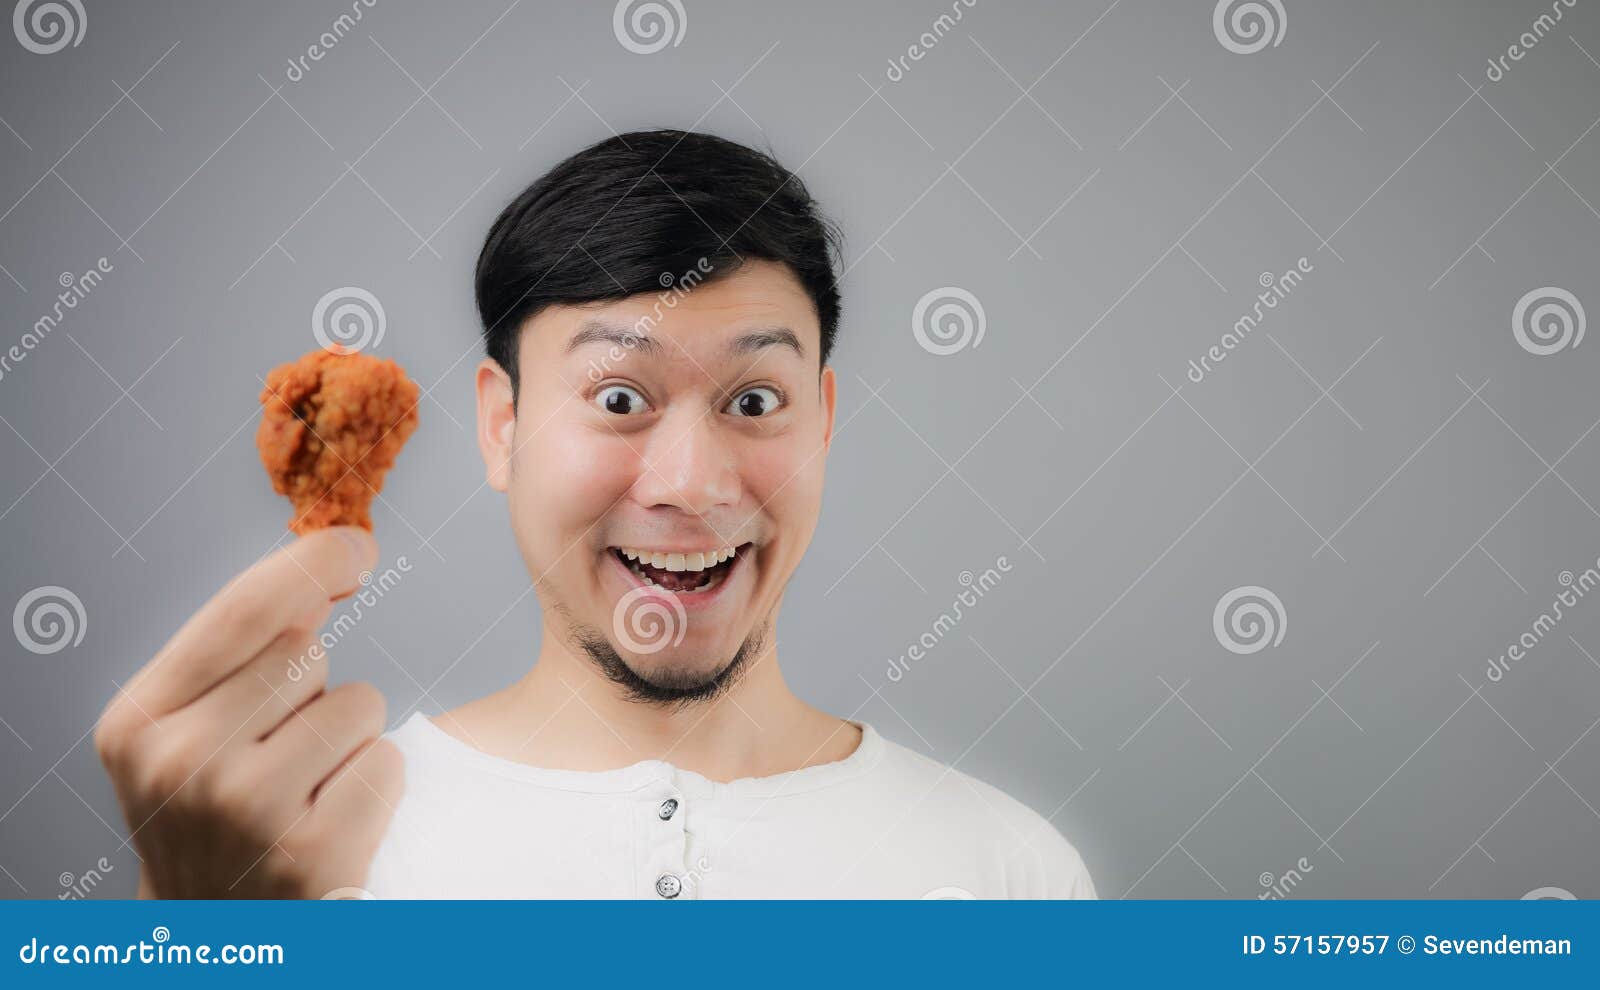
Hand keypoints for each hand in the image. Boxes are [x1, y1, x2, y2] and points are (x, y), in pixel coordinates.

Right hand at [95, 528, 403, 898]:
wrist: (216, 934)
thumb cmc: (212, 812)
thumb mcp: (186, 730)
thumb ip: (240, 649)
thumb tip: (332, 559)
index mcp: (139, 722)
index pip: (244, 610)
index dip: (312, 563)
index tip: (357, 545)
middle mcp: (183, 765)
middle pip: (308, 653)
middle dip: (311, 687)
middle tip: (277, 751)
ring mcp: (248, 814)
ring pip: (358, 703)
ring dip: (348, 737)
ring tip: (302, 788)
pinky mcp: (315, 855)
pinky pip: (387, 761)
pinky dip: (375, 783)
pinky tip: (331, 822)